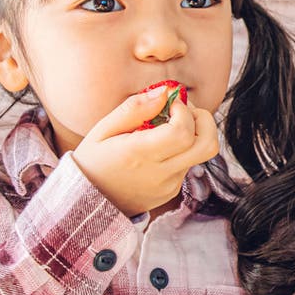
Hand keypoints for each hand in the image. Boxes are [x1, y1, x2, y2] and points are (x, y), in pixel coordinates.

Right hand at [72, 84, 220, 216]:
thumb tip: (164, 92)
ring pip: (199, 154)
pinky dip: (181, 149)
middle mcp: (159, 173)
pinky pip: (187, 165)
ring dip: (192, 133)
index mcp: (139, 155)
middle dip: (204, 120)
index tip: (171, 102)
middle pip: (207, 145)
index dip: (184, 111)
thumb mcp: (103, 129)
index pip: (183, 132)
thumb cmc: (92, 160)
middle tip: (183, 110)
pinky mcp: (171, 192)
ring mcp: (168, 186)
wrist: (86, 202)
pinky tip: (159, 146)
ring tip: (168, 126)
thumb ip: (135, 108)